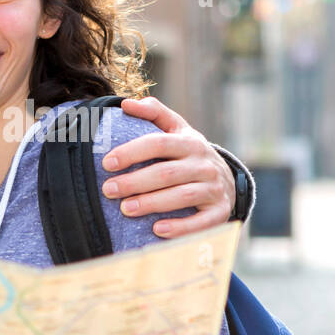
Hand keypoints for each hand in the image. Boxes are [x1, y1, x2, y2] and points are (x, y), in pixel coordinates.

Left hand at [102, 97, 236, 238]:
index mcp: (190, 142)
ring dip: (152, 203)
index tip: (107, 163)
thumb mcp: (177, 130)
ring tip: (125, 209)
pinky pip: (201, 222)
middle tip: (109, 190)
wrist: (227, 181)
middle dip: (135, 182)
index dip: (132, 152)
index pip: (159, 143)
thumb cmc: (189, 155)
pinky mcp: (220, 212)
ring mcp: (214, 189)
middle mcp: (204, 164)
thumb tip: (126, 104)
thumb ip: (154, 113)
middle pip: (167, 173)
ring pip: (182, 196)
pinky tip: (157, 230)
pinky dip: (180, 227)